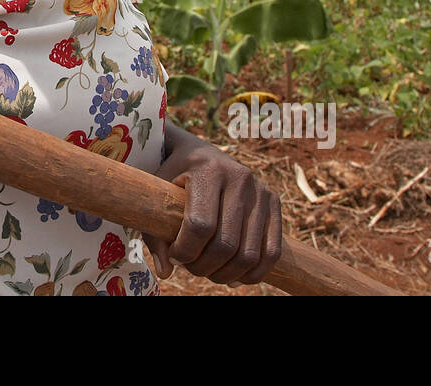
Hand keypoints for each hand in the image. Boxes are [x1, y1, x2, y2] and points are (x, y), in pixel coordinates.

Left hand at [145, 129, 281, 287]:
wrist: (199, 154)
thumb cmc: (173, 180)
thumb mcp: (158, 199)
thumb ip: (156, 236)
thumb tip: (166, 272)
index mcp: (207, 171)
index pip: (200, 225)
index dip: (185, 251)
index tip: (175, 255)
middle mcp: (239, 177)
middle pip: (225, 244)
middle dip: (204, 267)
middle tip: (191, 267)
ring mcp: (260, 190)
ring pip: (249, 254)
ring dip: (226, 274)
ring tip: (209, 271)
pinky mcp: (274, 202)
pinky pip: (272, 252)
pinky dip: (253, 274)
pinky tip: (234, 276)